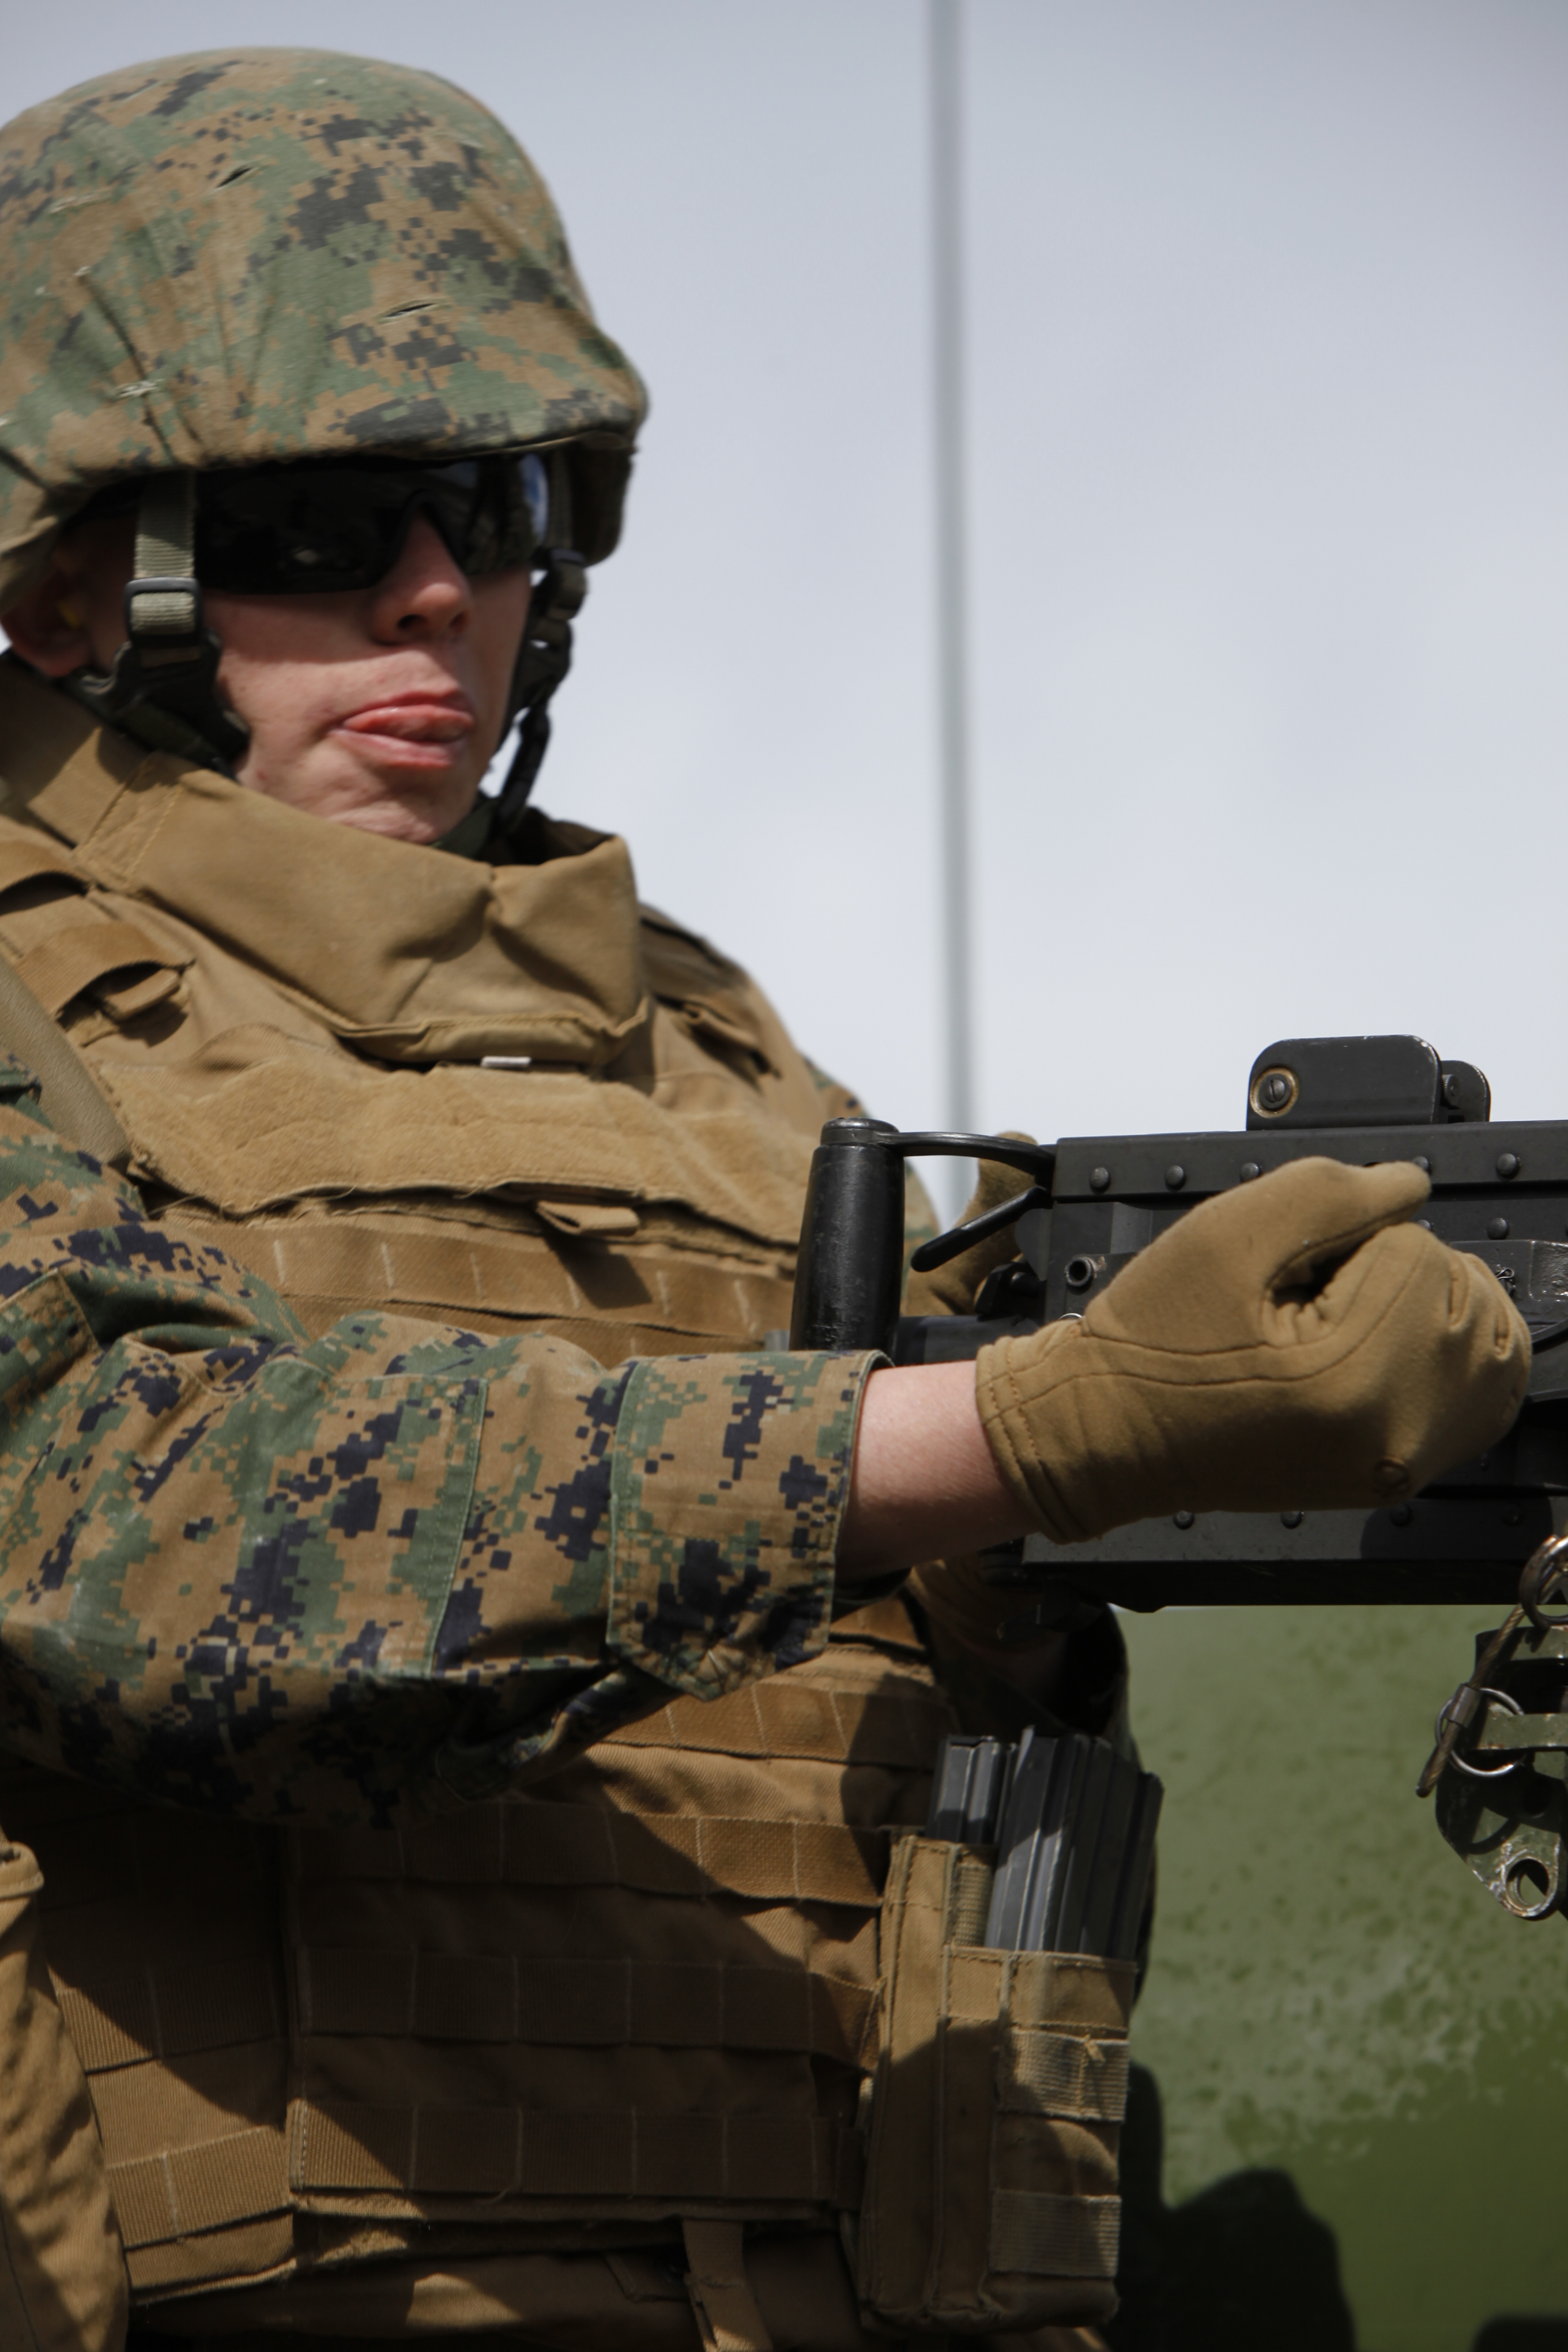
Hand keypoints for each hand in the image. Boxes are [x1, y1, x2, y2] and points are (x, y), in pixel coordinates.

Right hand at [974, 1156, 1529, 1541]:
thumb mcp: (1224, 1234)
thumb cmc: (1152, 1344)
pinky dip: (1451, 1357)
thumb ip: (1330, 1190)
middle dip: (1405, 1272)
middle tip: (1322, 1289)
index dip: (1362, 1235)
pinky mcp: (1397, 1475)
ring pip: (1493, 1350)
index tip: (1297, 1265)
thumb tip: (1408, 1186)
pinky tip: (1389, 1345)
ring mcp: (1400, 1464)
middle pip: (1469, 1300)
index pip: (1422, 1255)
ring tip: (1358, 1315)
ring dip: (1436, 1311)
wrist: (1109, 1432)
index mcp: (1347, 1378)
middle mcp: (1390, 1436)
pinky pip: (1480, 1400)